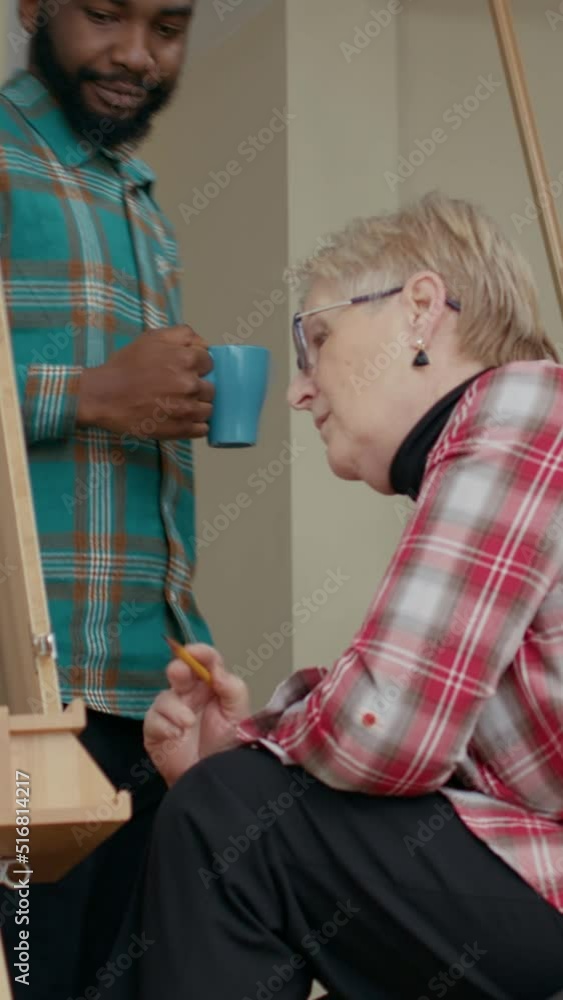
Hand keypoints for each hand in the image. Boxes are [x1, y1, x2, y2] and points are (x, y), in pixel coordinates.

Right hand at [76, 324, 213, 439]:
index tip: (183, 372)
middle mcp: (191, 384)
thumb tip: (204, 344)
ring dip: (197, 408)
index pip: (209, 363)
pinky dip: (195, 425)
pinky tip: (180, 420)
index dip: (196, 367)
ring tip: (177, 407)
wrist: (104, 396)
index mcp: (187, 359)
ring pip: (208, 410)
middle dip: (197, 388)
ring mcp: (187, 409)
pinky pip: (202, 429)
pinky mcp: (181, 429)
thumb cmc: (126, 366)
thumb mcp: (151, 338)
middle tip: (177, 391)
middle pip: (210, 388)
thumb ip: (182, 335)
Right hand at [143, 644, 249, 785]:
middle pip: (179, 671)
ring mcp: (171, 712)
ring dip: (175, 708)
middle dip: (178, 669)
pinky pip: (153, 719)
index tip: (195, 652)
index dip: (200, 652)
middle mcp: (190, 695)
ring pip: (164, 697)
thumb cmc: (227, 746)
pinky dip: (164, 725)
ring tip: (187, 724)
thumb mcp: (238, 716)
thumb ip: (232, 689)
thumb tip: (218, 670)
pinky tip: (175, 735)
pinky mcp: (156, 730)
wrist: (215, 780)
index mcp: (211, 687)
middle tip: (180, 673)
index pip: (206, 662)